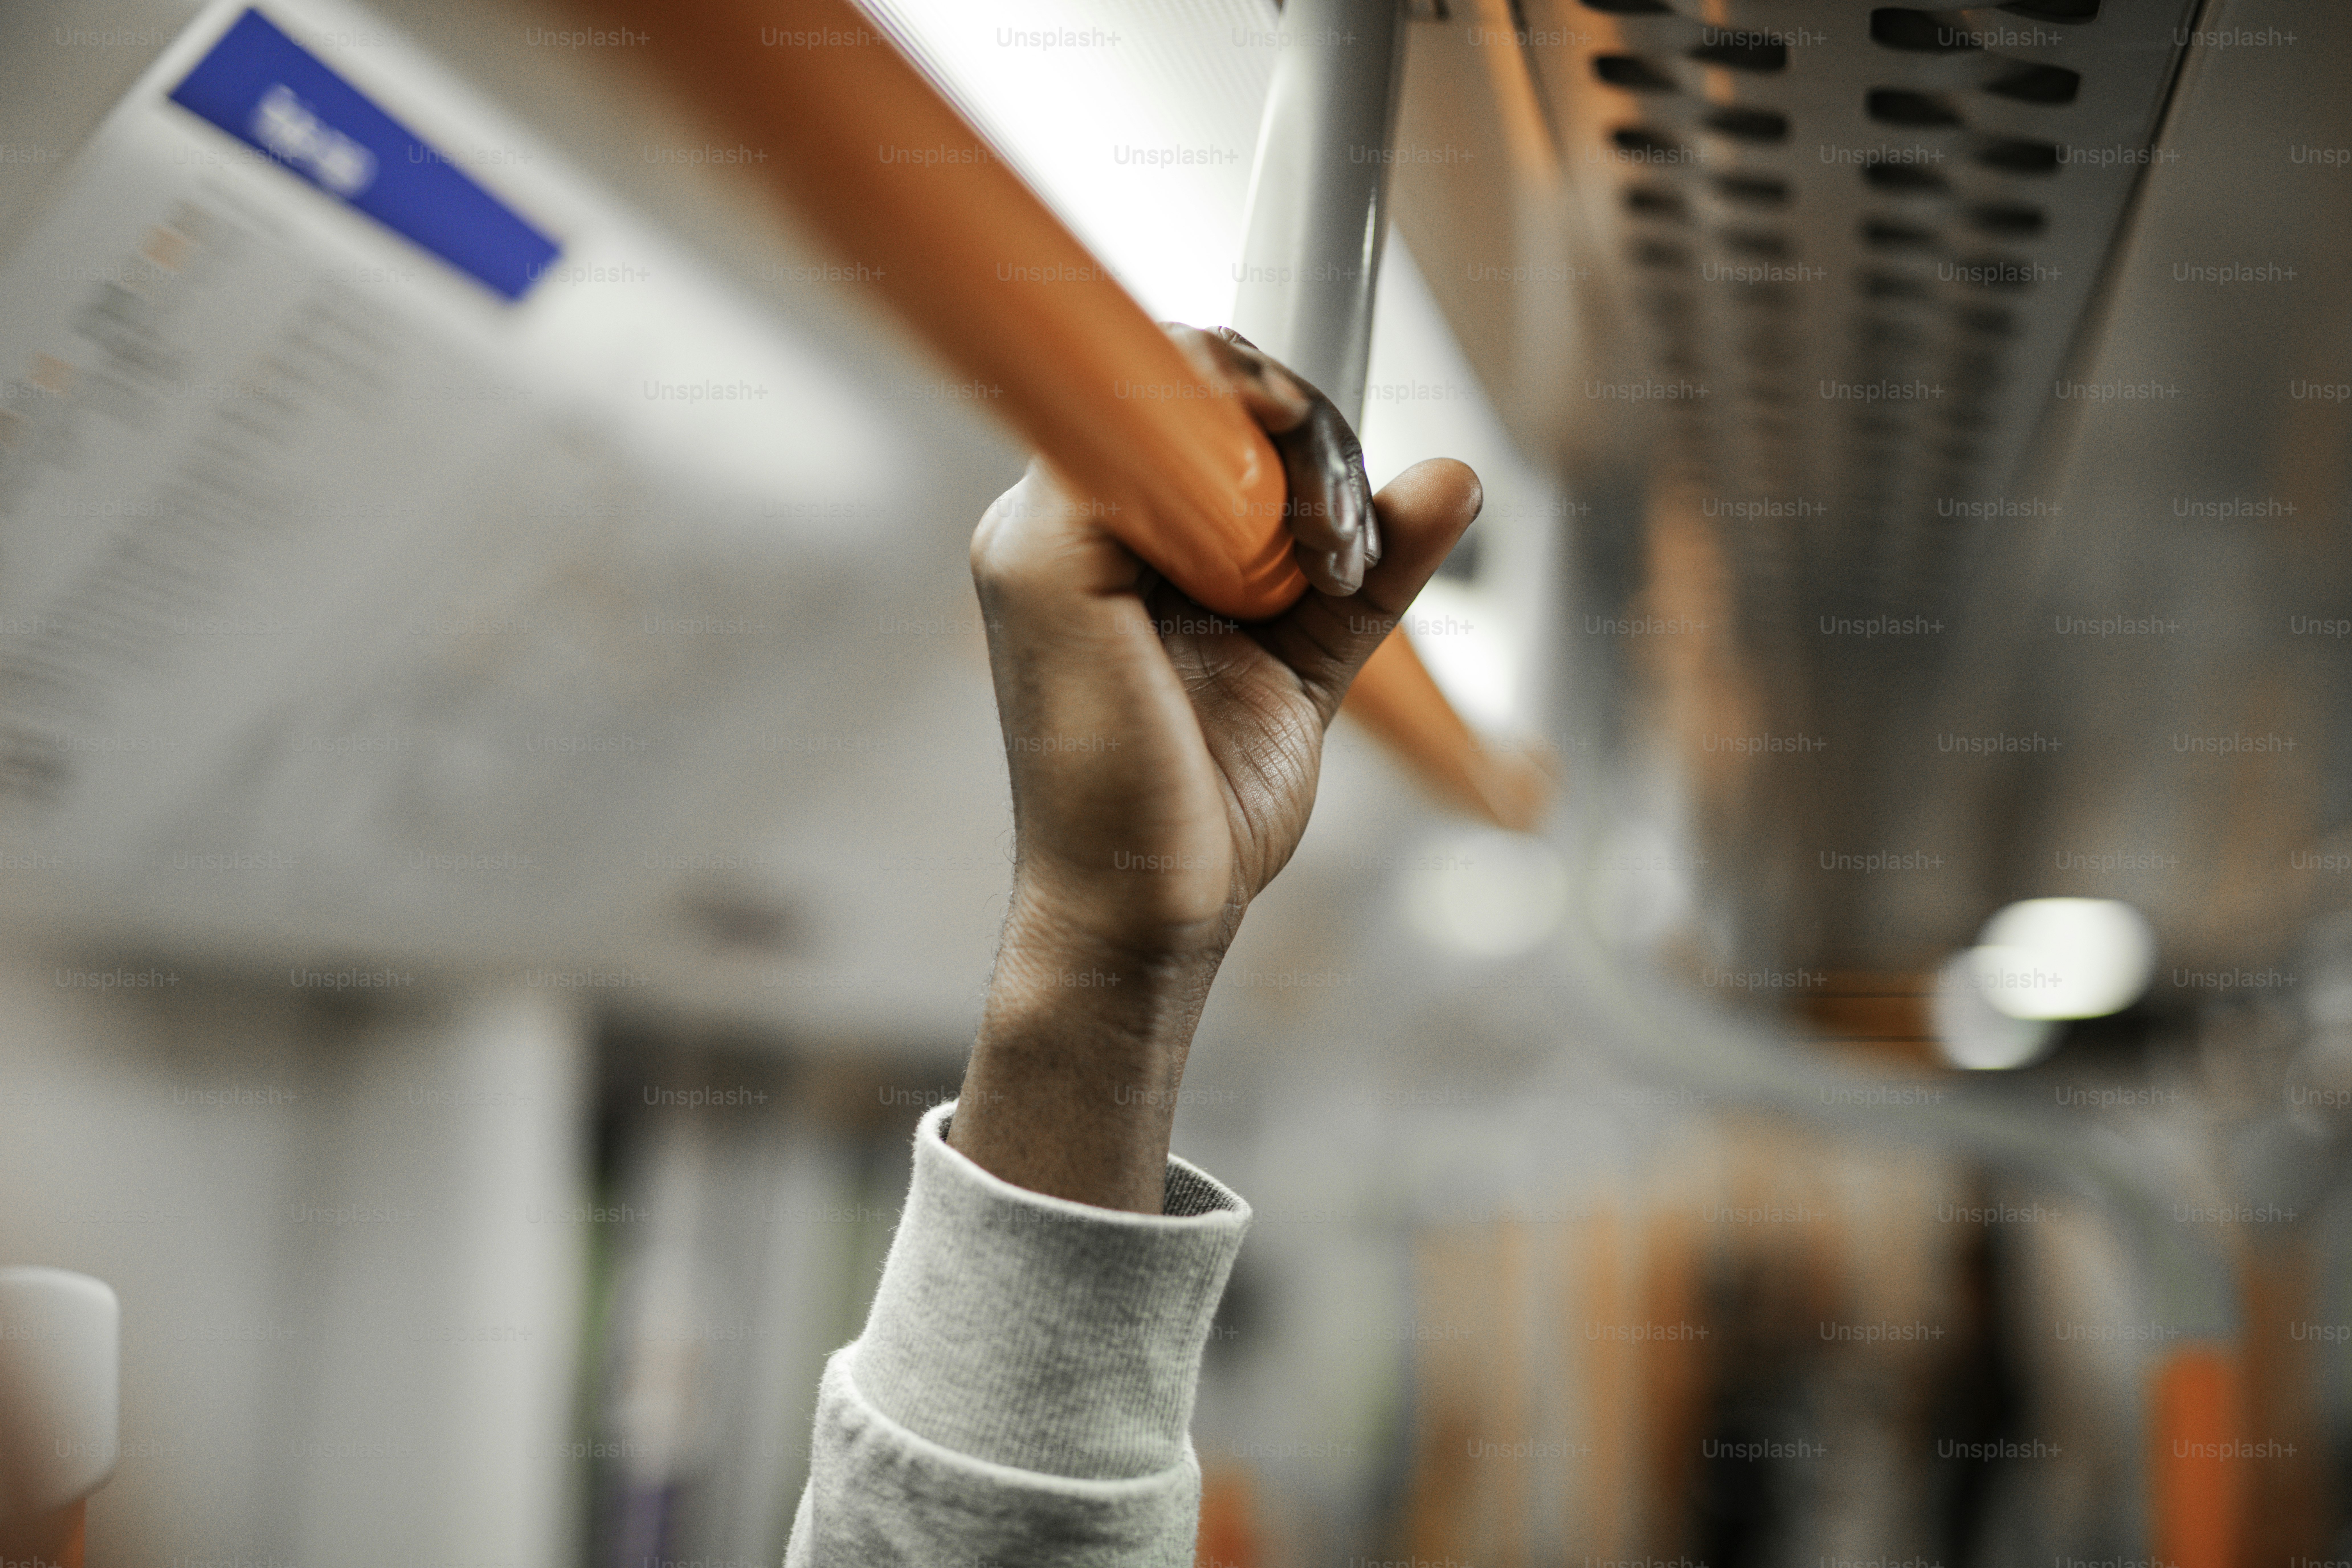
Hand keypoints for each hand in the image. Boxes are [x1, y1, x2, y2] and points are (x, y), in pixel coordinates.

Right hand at [948, 326, 1482, 1210]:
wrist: (1152, 910)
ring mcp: (1037, 532)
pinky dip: (1248, 464)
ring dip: (1295, 453)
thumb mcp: (1310, 656)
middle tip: (1352, 548)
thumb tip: (1457, 474)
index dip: (1292, 424)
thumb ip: (1373, 567)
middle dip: (1309, 436)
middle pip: (1197, 380)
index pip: (1200, 406)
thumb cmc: (1206, 800)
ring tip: (1334, 565)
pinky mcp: (1039, 557)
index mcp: (1107, 536)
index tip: (1351, 526)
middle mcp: (1059, 519)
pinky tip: (1302, 552)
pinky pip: (1144, 432)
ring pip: (1181, 386)